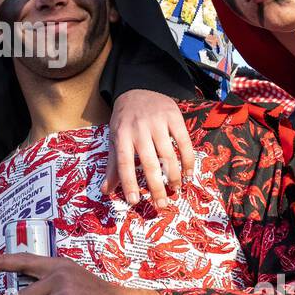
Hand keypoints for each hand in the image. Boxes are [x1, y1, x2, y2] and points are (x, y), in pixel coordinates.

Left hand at [105, 89, 194, 207]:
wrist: (137, 90)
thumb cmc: (124, 121)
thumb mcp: (114, 139)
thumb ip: (112, 166)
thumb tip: (105, 191)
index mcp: (121, 135)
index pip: (124, 163)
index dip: (128, 183)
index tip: (134, 201)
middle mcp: (139, 129)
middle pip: (149, 163)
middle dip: (156, 187)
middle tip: (161, 205)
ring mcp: (157, 122)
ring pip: (168, 155)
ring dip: (173, 176)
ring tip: (175, 190)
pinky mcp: (174, 116)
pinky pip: (184, 142)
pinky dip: (188, 160)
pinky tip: (188, 174)